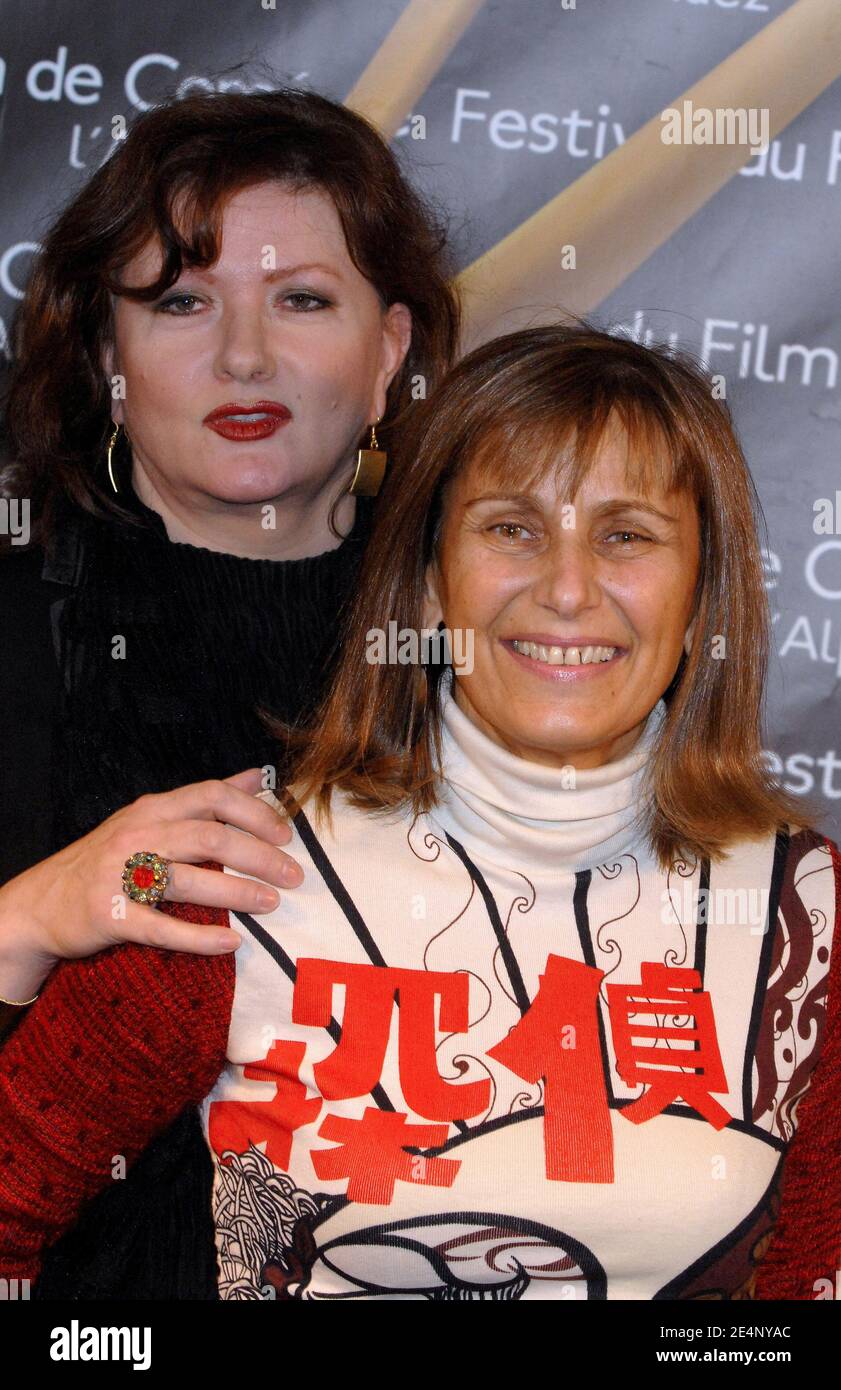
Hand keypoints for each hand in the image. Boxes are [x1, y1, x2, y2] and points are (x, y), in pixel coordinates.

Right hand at [0, 768, 300, 1000]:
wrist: (40, 904)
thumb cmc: (107, 860)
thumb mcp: (150, 818)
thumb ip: (205, 799)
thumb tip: (256, 775)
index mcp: (151, 809)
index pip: (212, 796)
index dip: (254, 813)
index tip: (286, 835)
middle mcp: (136, 836)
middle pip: (208, 838)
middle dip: (258, 856)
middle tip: (293, 876)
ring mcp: (120, 876)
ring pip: (188, 881)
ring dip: (237, 893)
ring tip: (271, 904)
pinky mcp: (109, 917)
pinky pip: (161, 928)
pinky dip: (199, 937)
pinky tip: (230, 943)